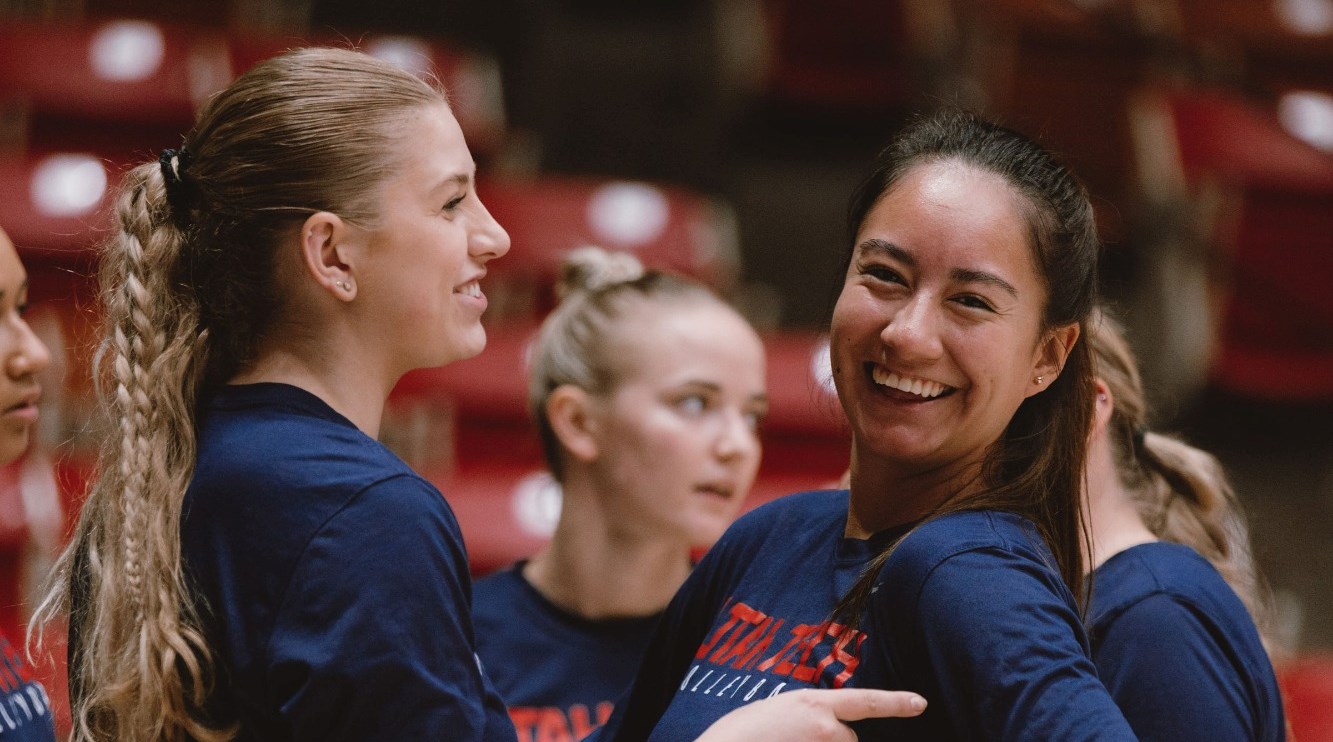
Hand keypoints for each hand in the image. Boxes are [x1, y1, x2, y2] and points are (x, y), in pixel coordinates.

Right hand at [695, 688, 926, 741]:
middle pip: (847, 739)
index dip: (896, 702)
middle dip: (830, 741)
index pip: (865, 701)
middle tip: (793, 740)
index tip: (920, 703)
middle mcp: (825, 729)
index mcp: (813, 704)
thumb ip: (805, 714)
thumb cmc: (739, 733)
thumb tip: (820, 726)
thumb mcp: (775, 711)